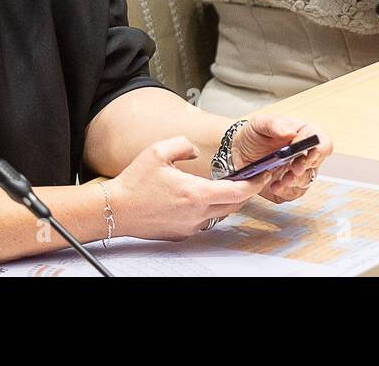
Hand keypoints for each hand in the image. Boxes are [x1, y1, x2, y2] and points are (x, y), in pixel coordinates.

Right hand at [109, 136, 269, 240]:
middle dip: (244, 192)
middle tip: (250, 178)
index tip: (263, 175)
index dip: (254, 184)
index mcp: (194, 193)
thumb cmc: (134, 182)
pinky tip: (200, 197)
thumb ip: (183, 145)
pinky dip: (209, 210)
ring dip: (227, 201)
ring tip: (226, 186)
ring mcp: (189, 226)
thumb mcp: (158, 151)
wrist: (115, 210)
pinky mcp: (181, 233)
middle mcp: (196, 214)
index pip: (237, 193)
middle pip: (233, 206)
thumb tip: (196, 151)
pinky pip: (204, 221)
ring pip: (220, 215)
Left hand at [230, 114, 333, 204]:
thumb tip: (290, 132)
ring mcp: (298, 172)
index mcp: (303, 134)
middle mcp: (304, 154)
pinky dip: (285, 192)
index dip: (316, 147)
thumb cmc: (253, 135)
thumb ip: (274, 124)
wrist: (238, 153)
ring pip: (307, 180)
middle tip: (293, 169)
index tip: (300, 150)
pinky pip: (294, 194)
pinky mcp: (289, 187)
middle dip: (305, 166)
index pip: (321, 140)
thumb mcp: (259, 123)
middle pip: (317, 162)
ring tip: (281, 180)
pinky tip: (274, 186)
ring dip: (295, 181)